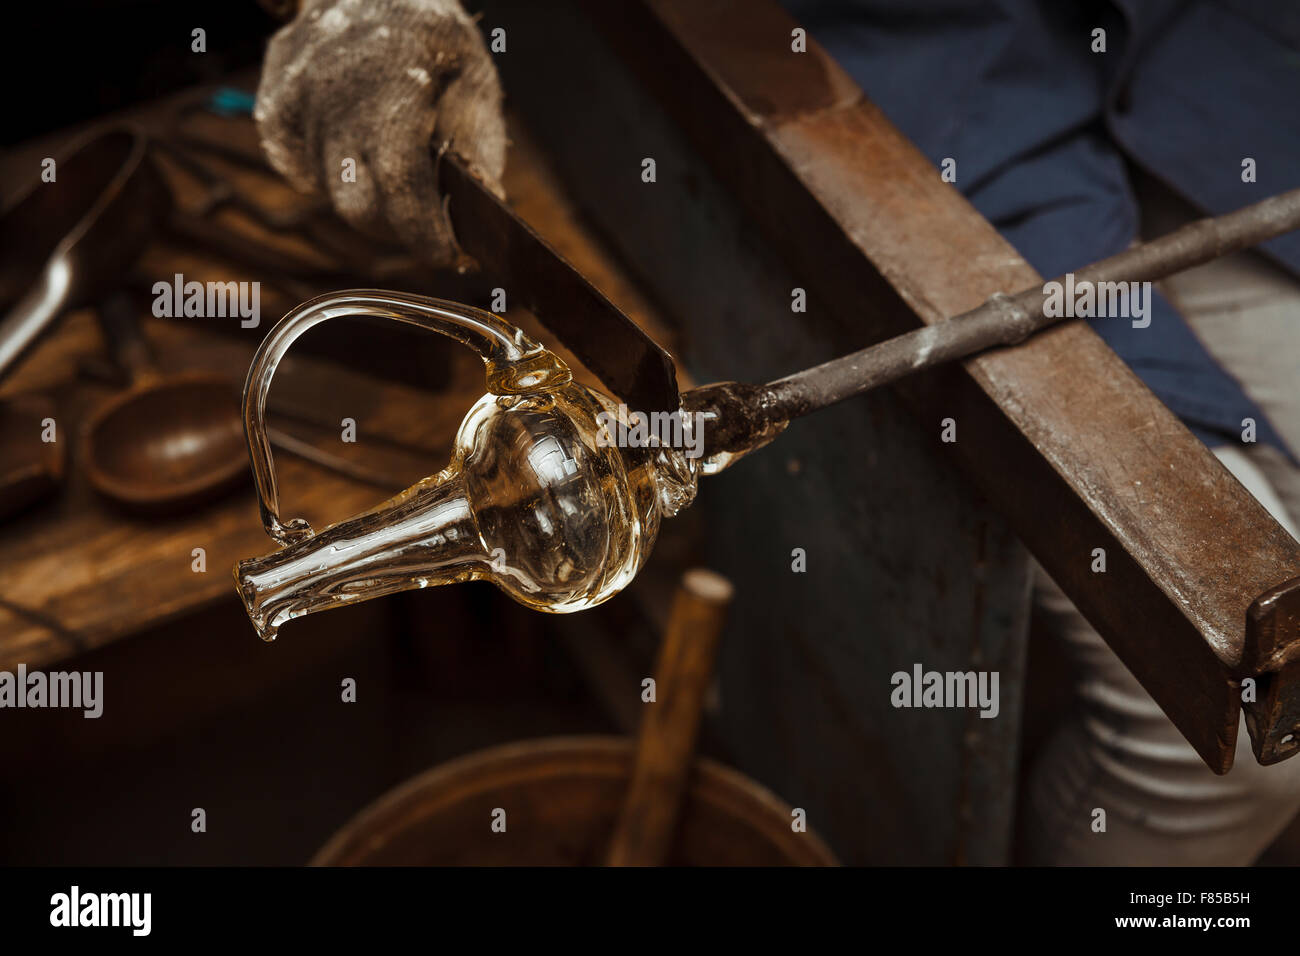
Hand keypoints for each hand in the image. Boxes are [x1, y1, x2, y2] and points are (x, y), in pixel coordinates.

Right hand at [254, 0, 505, 264]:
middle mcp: (333, 95)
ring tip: (394, 170)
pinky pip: (302, 173)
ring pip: (331, 194)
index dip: (425, 233)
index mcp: (390, 85)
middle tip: (426, 223)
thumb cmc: (430, 36)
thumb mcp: (474, 80)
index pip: (401, 186)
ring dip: (368, 198)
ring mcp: (295, 101)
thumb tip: (484, 218)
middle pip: (358, 206)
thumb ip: (479, 150)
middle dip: (398, 228)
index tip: (448, 254)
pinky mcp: (274, 109)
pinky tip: (356, 152)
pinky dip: (332, 177)